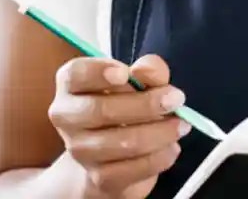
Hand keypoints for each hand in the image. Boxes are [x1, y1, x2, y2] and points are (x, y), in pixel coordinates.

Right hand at [48, 54, 189, 198]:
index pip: (75, 75)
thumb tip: (149, 71)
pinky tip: (171, 147)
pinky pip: (135, 167)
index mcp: (70, 85)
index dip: (98, 72)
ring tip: (180, 125)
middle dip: (146, 104)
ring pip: (123, 142)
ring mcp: (80, 150)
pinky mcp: (99, 177)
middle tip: (176, 99)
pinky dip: (161, 156)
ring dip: (160, 132)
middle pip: (101, 110)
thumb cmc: (123, 109)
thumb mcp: (138, 82)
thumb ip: (147, 70)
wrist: (109, 159)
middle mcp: (67, 117)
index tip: (125, 73)